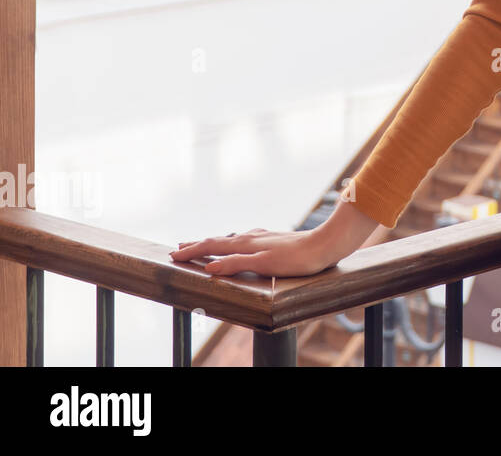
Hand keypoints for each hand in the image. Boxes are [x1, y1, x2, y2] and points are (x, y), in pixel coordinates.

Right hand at [170, 227, 335, 278]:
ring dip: (213, 243)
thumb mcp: (264, 264)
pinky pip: (243, 240)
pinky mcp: (272, 240)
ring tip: (202, 244)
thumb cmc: (296, 258)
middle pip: (218, 240)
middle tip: (179, 247)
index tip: (173, 255)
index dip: (192, 252)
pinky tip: (237, 242)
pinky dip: (230, 242)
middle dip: (197, 245)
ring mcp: (261, 237)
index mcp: (245, 243)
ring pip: (230, 239)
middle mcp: (250, 237)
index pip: (212, 247)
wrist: (325, 245)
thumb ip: (237, 264)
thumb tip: (209, 266)